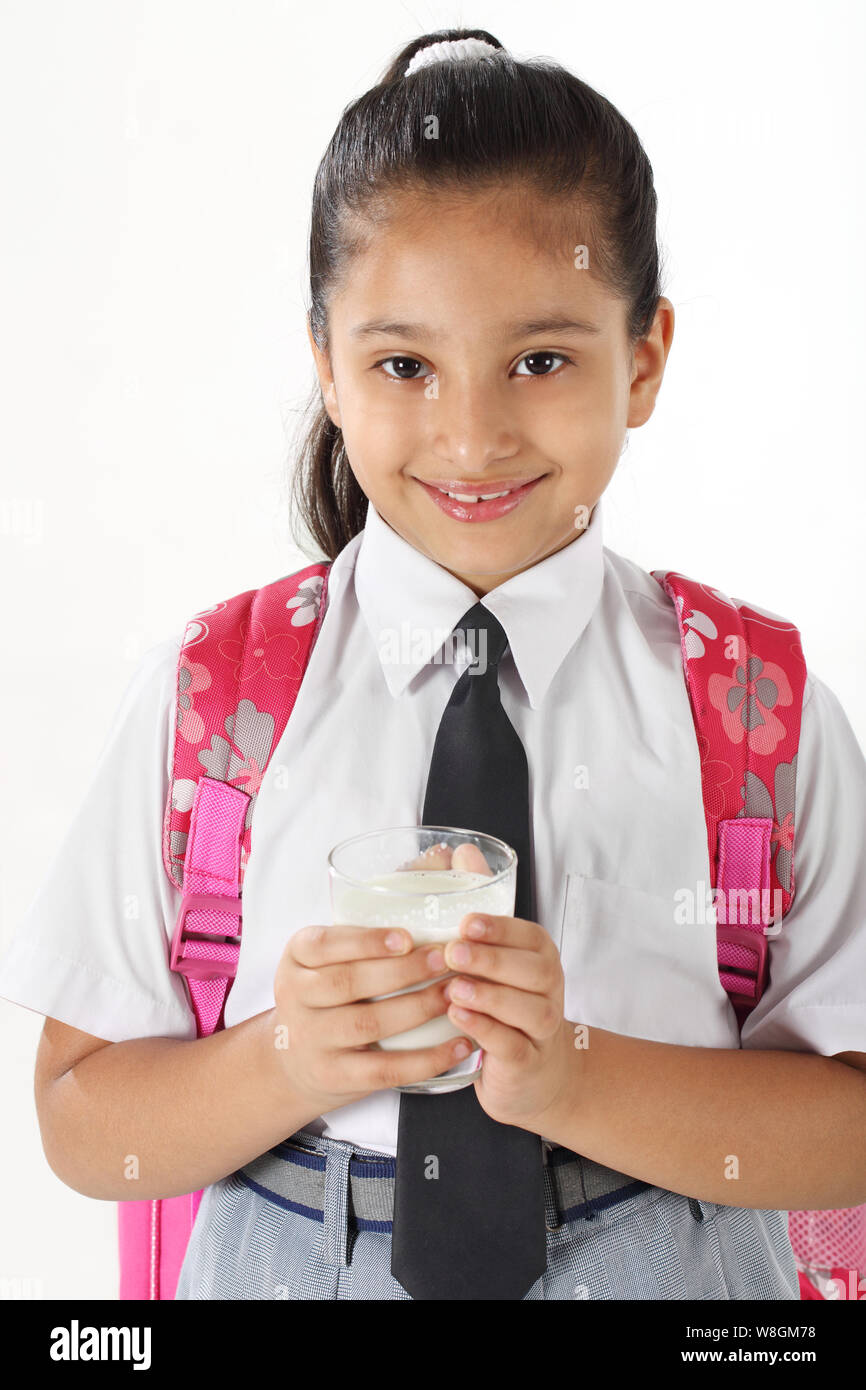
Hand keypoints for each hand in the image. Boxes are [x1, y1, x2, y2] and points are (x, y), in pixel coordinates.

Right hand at [271, 924, 474, 1115]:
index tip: (407, 938)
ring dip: (417, 1007)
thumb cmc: (325, 996)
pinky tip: (458, 1045)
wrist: (294, 1060)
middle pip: (348, 983)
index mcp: (296, 959)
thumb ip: (358, 944)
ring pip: (367, 1024)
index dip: (367, 942)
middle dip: (402, 971)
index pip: (324, 945)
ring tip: (453, 993)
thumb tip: (430, 920)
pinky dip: (426, 1059)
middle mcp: (295, 998)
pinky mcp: (335, 1075)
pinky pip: (384, 1070)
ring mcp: (312, 1041)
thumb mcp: (323, 962)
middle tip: (444, 959)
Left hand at [443, 911, 576, 1133]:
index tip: (468, 924)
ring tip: (455, 988)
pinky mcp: (527, 1062)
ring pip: (530, 1009)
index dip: (500, 929)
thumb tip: (432, 932)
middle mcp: (549, 992)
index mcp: (542, 960)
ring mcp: (542, 1029)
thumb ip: (477, 954)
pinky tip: (459, 1016)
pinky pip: (511, 1044)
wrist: (534, 1074)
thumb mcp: (498, 978)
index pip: (531, 937)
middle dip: (492, 959)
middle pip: (534, 970)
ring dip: (490, 995)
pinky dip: (485, 1028)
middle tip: (454, 953)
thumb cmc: (506, 1015)